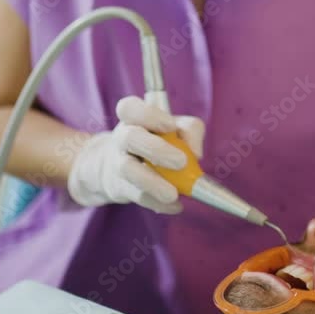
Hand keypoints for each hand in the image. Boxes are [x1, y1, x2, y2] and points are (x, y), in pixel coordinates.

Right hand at [67, 95, 204, 212]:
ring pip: (129, 170)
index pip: (130, 108)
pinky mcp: (120, 187)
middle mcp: (122, 137)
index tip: (170, 126)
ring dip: (153, 183)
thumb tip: (196, 153)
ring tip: (174, 194)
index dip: (150, 116)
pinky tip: (175, 205)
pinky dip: (158, 203)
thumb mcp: (173, 127)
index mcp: (132, 117)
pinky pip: (138, 195)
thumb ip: (189, 131)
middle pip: (131, 137)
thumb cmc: (154, 141)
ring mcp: (118, 163)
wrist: (120, 169)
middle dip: (156, 149)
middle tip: (181, 162)